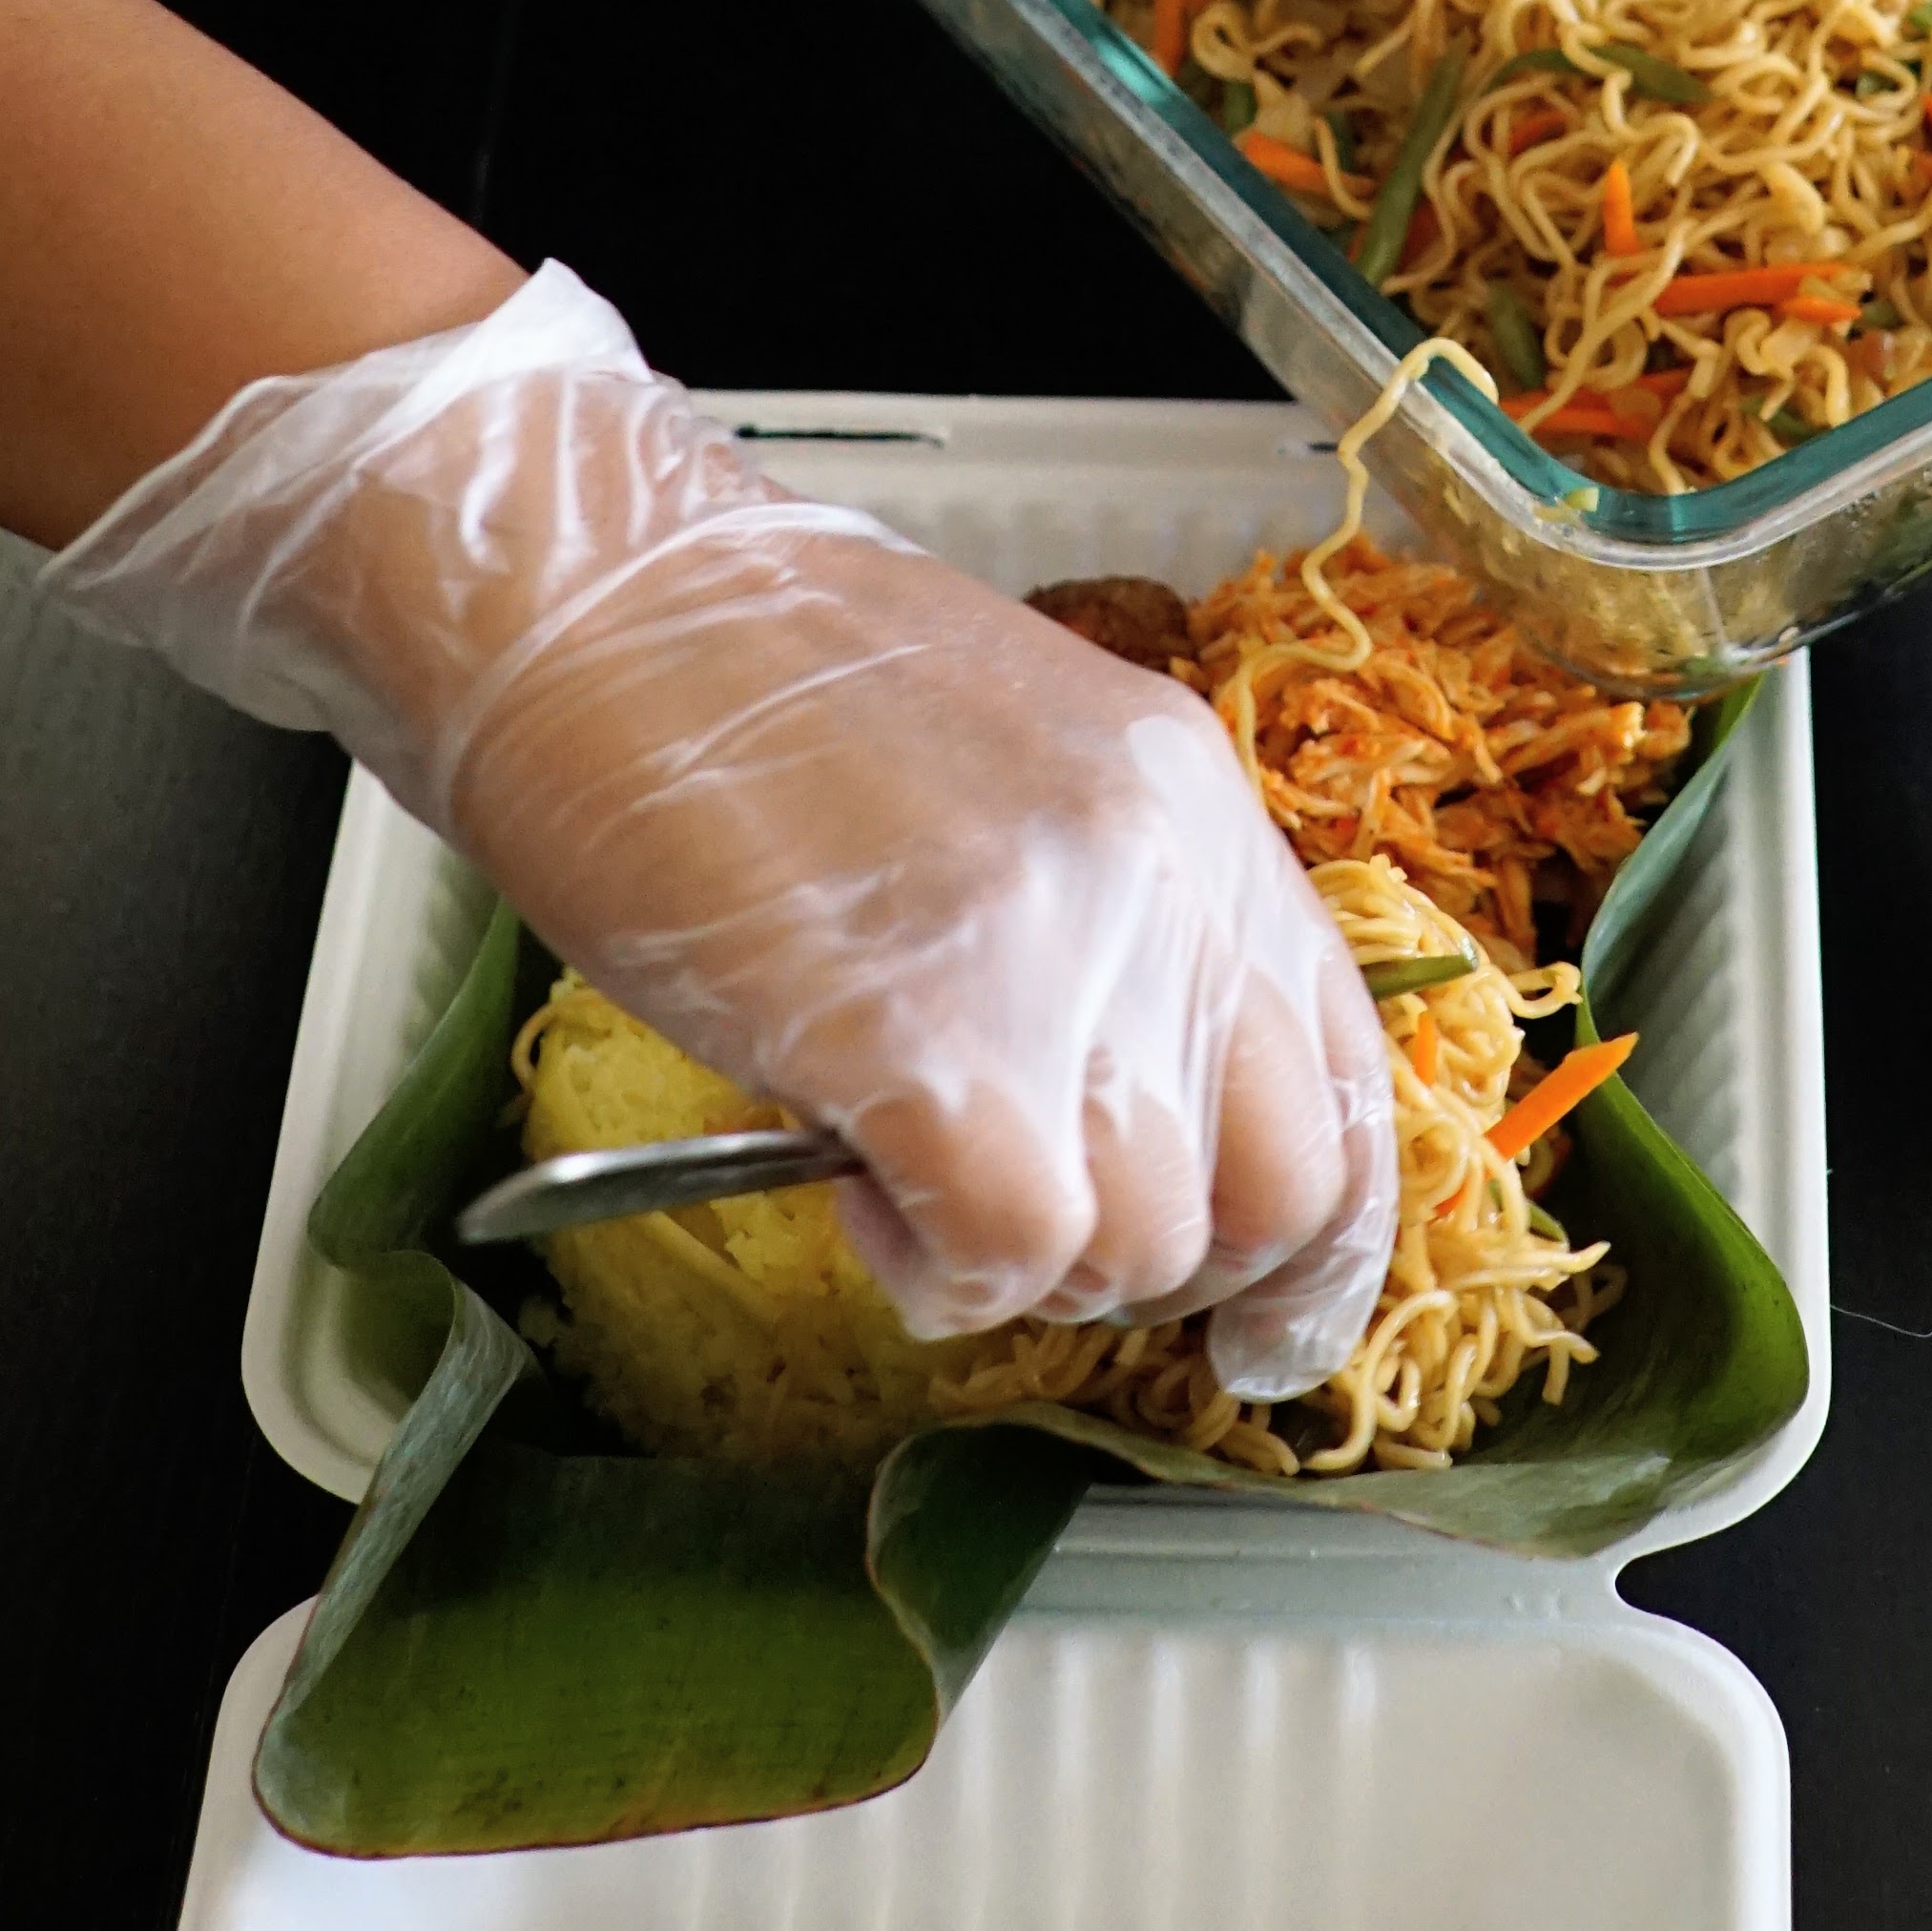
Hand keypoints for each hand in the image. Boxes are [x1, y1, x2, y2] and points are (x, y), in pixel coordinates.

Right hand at [41, 264, 1394, 1394]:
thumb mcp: (999, 771)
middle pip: (1276, 1190)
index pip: (1348, 1080)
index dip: (1318, 1245)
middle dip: (1159, 1271)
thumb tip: (1117, 1102)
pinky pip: (1005, 1253)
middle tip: (1028, 1238)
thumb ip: (1098, 916)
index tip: (1260, 1329)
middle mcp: (1163, 877)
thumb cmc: (738, 689)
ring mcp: (1058, 953)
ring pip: (1137, 1245)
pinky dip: (931, 1270)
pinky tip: (851, 1184)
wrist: (583, 601)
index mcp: (1194, 804)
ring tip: (894, 1166)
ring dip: (1017, 1261)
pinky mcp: (929, 1036)